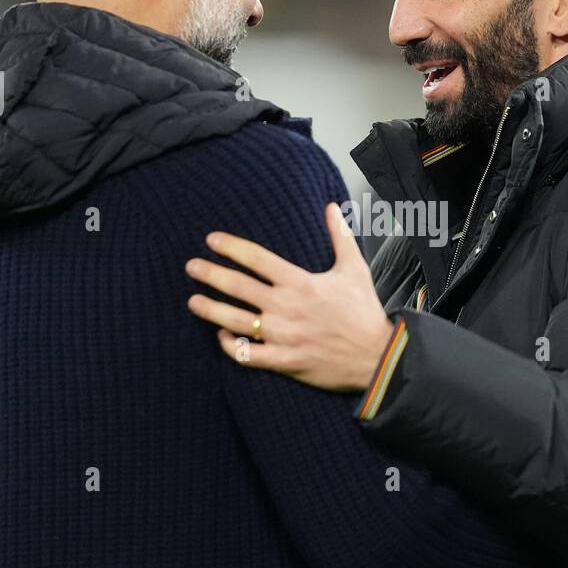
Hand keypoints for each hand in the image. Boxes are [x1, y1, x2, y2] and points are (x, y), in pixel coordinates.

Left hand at [185, 203, 394, 391]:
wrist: (376, 356)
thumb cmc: (364, 312)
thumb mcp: (354, 269)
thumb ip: (339, 236)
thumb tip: (331, 207)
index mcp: (301, 282)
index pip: (257, 259)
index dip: (231, 247)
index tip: (212, 240)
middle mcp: (286, 307)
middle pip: (238, 287)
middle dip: (210, 275)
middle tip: (191, 266)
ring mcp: (282, 335)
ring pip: (235, 321)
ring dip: (210, 310)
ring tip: (193, 301)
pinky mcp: (284, 360)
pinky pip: (247, 354)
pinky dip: (230, 345)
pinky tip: (221, 335)